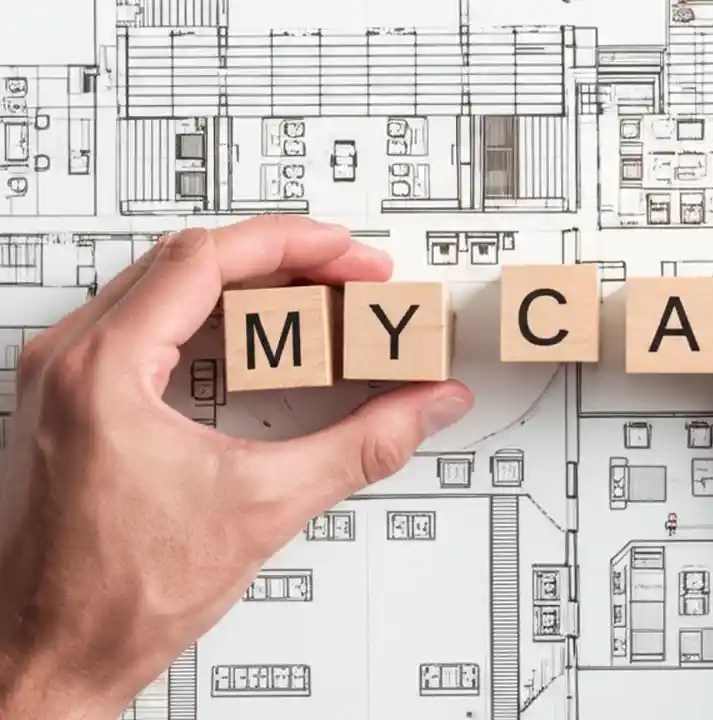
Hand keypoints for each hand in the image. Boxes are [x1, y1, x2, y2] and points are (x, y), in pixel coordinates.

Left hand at [0, 216, 472, 718]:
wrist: (50, 657)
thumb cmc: (114, 597)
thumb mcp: (264, 508)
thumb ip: (362, 446)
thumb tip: (421, 406)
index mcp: (103, 371)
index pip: (207, 259)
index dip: (294, 246)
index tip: (348, 257)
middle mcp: (70, 362)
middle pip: (188, 263)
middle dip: (281, 260)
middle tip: (348, 280)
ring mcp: (64, 382)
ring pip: (164, 289)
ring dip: (246, 287)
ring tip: (315, 304)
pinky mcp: (72, 405)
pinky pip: (146, 326)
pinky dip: (211, 320)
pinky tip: (256, 343)